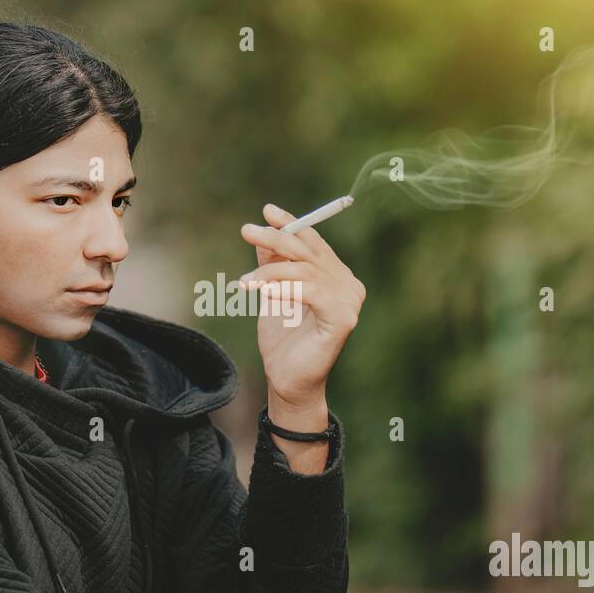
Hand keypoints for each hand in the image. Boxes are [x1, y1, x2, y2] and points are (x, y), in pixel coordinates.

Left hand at [238, 203, 365, 411]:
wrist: (288, 381)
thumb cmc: (283, 340)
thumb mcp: (272, 292)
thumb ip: (273, 264)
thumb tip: (264, 232)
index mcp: (336, 276)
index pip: (313, 242)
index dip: (291, 223)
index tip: (267, 211)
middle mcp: (348, 284)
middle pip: (308, 251)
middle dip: (275, 238)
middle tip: (246, 231)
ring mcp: (349, 301)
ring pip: (304, 270)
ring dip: (269, 272)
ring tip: (244, 283)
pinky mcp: (343, 317)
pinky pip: (309, 291)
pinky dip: (283, 289)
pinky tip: (261, 291)